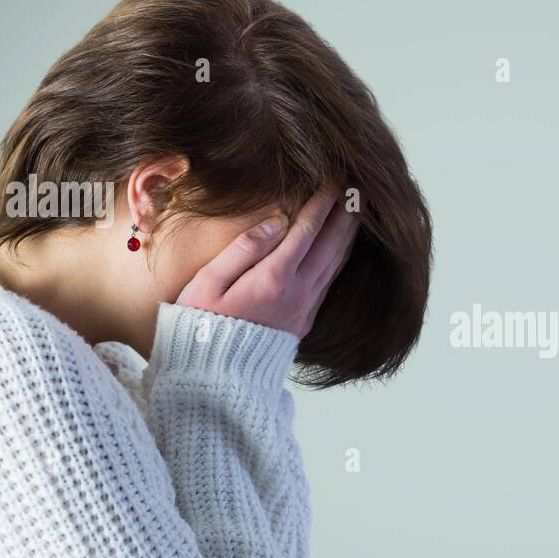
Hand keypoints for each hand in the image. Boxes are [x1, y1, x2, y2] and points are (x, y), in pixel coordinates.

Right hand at [176, 189, 357, 337]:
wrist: (215, 374)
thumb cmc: (201, 322)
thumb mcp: (209, 282)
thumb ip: (243, 249)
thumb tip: (276, 222)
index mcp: (274, 278)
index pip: (306, 231)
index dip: (321, 205)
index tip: (332, 183)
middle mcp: (298, 292)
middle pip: (330, 245)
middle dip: (344, 215)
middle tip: (357, 190)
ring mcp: (305, 308)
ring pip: (335, 263)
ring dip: (347, 235)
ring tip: (356, 212)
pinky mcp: (305, 319)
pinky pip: (330, 280)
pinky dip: (340, 258)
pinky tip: (342, 246)